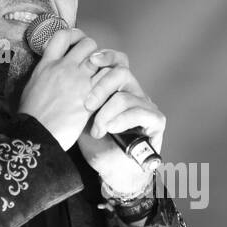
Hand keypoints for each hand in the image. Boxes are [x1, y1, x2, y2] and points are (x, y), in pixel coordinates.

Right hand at [16, 26, 100, 149]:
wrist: (37, 135)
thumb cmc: (30, 115)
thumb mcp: (31, 85)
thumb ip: (44, 72)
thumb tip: (51, 68)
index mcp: (47, 64)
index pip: (62, 35)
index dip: (73, 35)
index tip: (75, 44)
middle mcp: (64, 68)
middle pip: (88, 44)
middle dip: (93, 51)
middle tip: (92, 63)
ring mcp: (79, 81)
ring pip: (101, 60)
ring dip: (103, 66)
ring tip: (100, 76)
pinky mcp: (91, 96)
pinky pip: (107, 79)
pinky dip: (109, 81)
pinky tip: (106, 89)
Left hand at [76, 49, 165, 194]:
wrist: (110, 170)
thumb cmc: (96, 144)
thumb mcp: (83, 117)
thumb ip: (82, 96)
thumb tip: (69, 72)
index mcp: (118, 87)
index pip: (117, 61)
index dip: (105, 57)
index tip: (89, 62)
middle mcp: (135, 92)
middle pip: (122, 72)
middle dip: (101, 86)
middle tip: (87, 105)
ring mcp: (147, 106)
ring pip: (126, 96)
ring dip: (107, 113)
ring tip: (97, 130)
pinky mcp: (157, 120)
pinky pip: (140, 112)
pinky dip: (122, 120)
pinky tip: (110, 129)